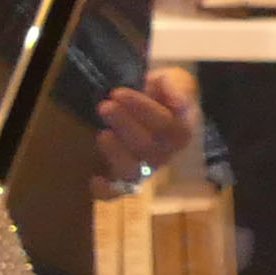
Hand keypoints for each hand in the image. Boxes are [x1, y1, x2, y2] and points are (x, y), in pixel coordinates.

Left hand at [99, 64, 201, 188]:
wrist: (150, 107)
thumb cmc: (160, 94)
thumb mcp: (171, 81)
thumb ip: (173, 87)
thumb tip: (173, 97)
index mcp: (180, 130)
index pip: (164, 123)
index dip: (142, 108)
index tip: (118, 92)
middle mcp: (165, 154)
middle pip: (147, 146)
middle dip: (124, 125)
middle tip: (105, 106)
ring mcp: (146, 169)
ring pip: (133, 170)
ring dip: (116, 153)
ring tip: (102, 133)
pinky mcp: (126, 180)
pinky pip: (118, 192)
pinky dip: (107, 191)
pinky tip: (95, 180)